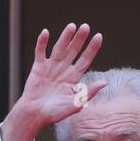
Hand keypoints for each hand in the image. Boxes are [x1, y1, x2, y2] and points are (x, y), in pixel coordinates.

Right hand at [2, 23, 105, 140]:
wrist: (35, 115)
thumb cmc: (55, 113)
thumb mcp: (76, 104)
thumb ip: (89, 93)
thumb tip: (104, 82)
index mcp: (73, 78)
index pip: (85, 60)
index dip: (92, 49)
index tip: (99, 36)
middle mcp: (63, 70)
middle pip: (74, 51)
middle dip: (80, 39)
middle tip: (86, 26)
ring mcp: (51, 67)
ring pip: (59, 48)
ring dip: (65, 37)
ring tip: (72, 26)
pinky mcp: (38, 67)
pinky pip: (40, 51)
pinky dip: (42, 42)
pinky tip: (46, 32)